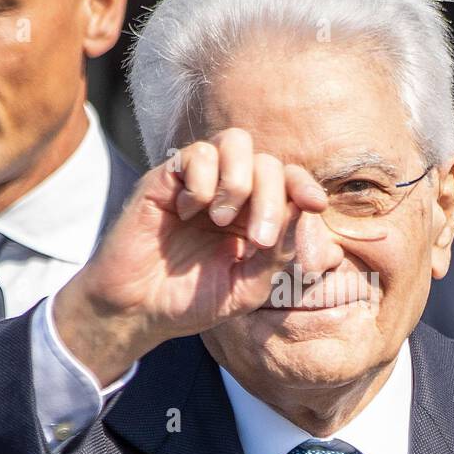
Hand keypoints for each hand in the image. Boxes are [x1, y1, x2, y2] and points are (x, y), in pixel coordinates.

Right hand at [53, 128, 326, 384]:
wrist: (138, 311)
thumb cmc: (192, 301)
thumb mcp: (248, 286)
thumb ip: (279, 251)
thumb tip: (305, 212)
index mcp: (254, 215)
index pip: (289, 181)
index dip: (305, 186)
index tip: (316, 205)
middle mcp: (229, 193)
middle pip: (268, 162)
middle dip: (272, 198)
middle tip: (258, 240)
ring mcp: (197, 183)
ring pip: (235, 142)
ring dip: (239, 179)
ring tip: (223, 220)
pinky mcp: (165, 179)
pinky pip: (196, 154)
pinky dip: (202, 181)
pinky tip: (189, 210)